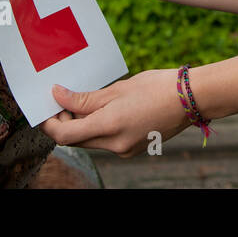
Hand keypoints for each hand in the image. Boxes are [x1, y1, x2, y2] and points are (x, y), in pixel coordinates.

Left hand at [39, 69, 191, 157]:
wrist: (191, 98)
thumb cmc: (157, 86)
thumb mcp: (118, 89)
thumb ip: (85, 98)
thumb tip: (59, 96)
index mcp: (110, 126)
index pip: (65, 134)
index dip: (50, 123)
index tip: (46, 107)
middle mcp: (115, 144)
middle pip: (76, 140)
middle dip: (65, 122)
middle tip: (64, 100)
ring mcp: (125, 150)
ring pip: (91, 141)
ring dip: (82, 125)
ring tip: (87, 102)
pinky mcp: (133, 149)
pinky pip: (106, 142)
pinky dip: (99, 128)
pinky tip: (105, 110)